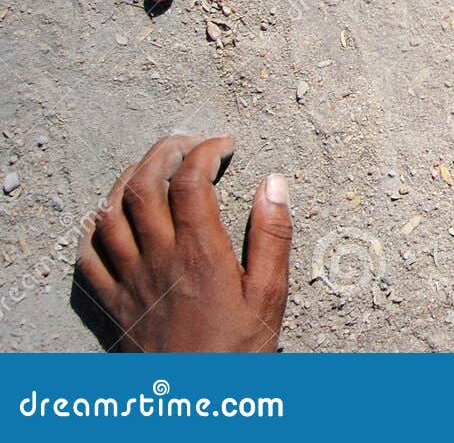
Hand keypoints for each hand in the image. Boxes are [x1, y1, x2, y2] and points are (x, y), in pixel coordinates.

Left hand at [74, 134, 291, 352]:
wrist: (194, 402)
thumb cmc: (238, 351)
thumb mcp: (270, 295)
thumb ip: (272, 235)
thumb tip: (274, 183)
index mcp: (200, 252)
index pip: (191, 179)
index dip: (206, 150)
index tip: (225, 145)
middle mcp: (158, 258)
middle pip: (145, 184)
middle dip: (165, 151)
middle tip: (189, 143)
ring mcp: (128, 279)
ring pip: (110, 212)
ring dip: (129, 179)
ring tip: (152, 167)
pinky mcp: (111, 301)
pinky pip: (87, 254)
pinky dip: (94, 225)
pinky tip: (109, 216)